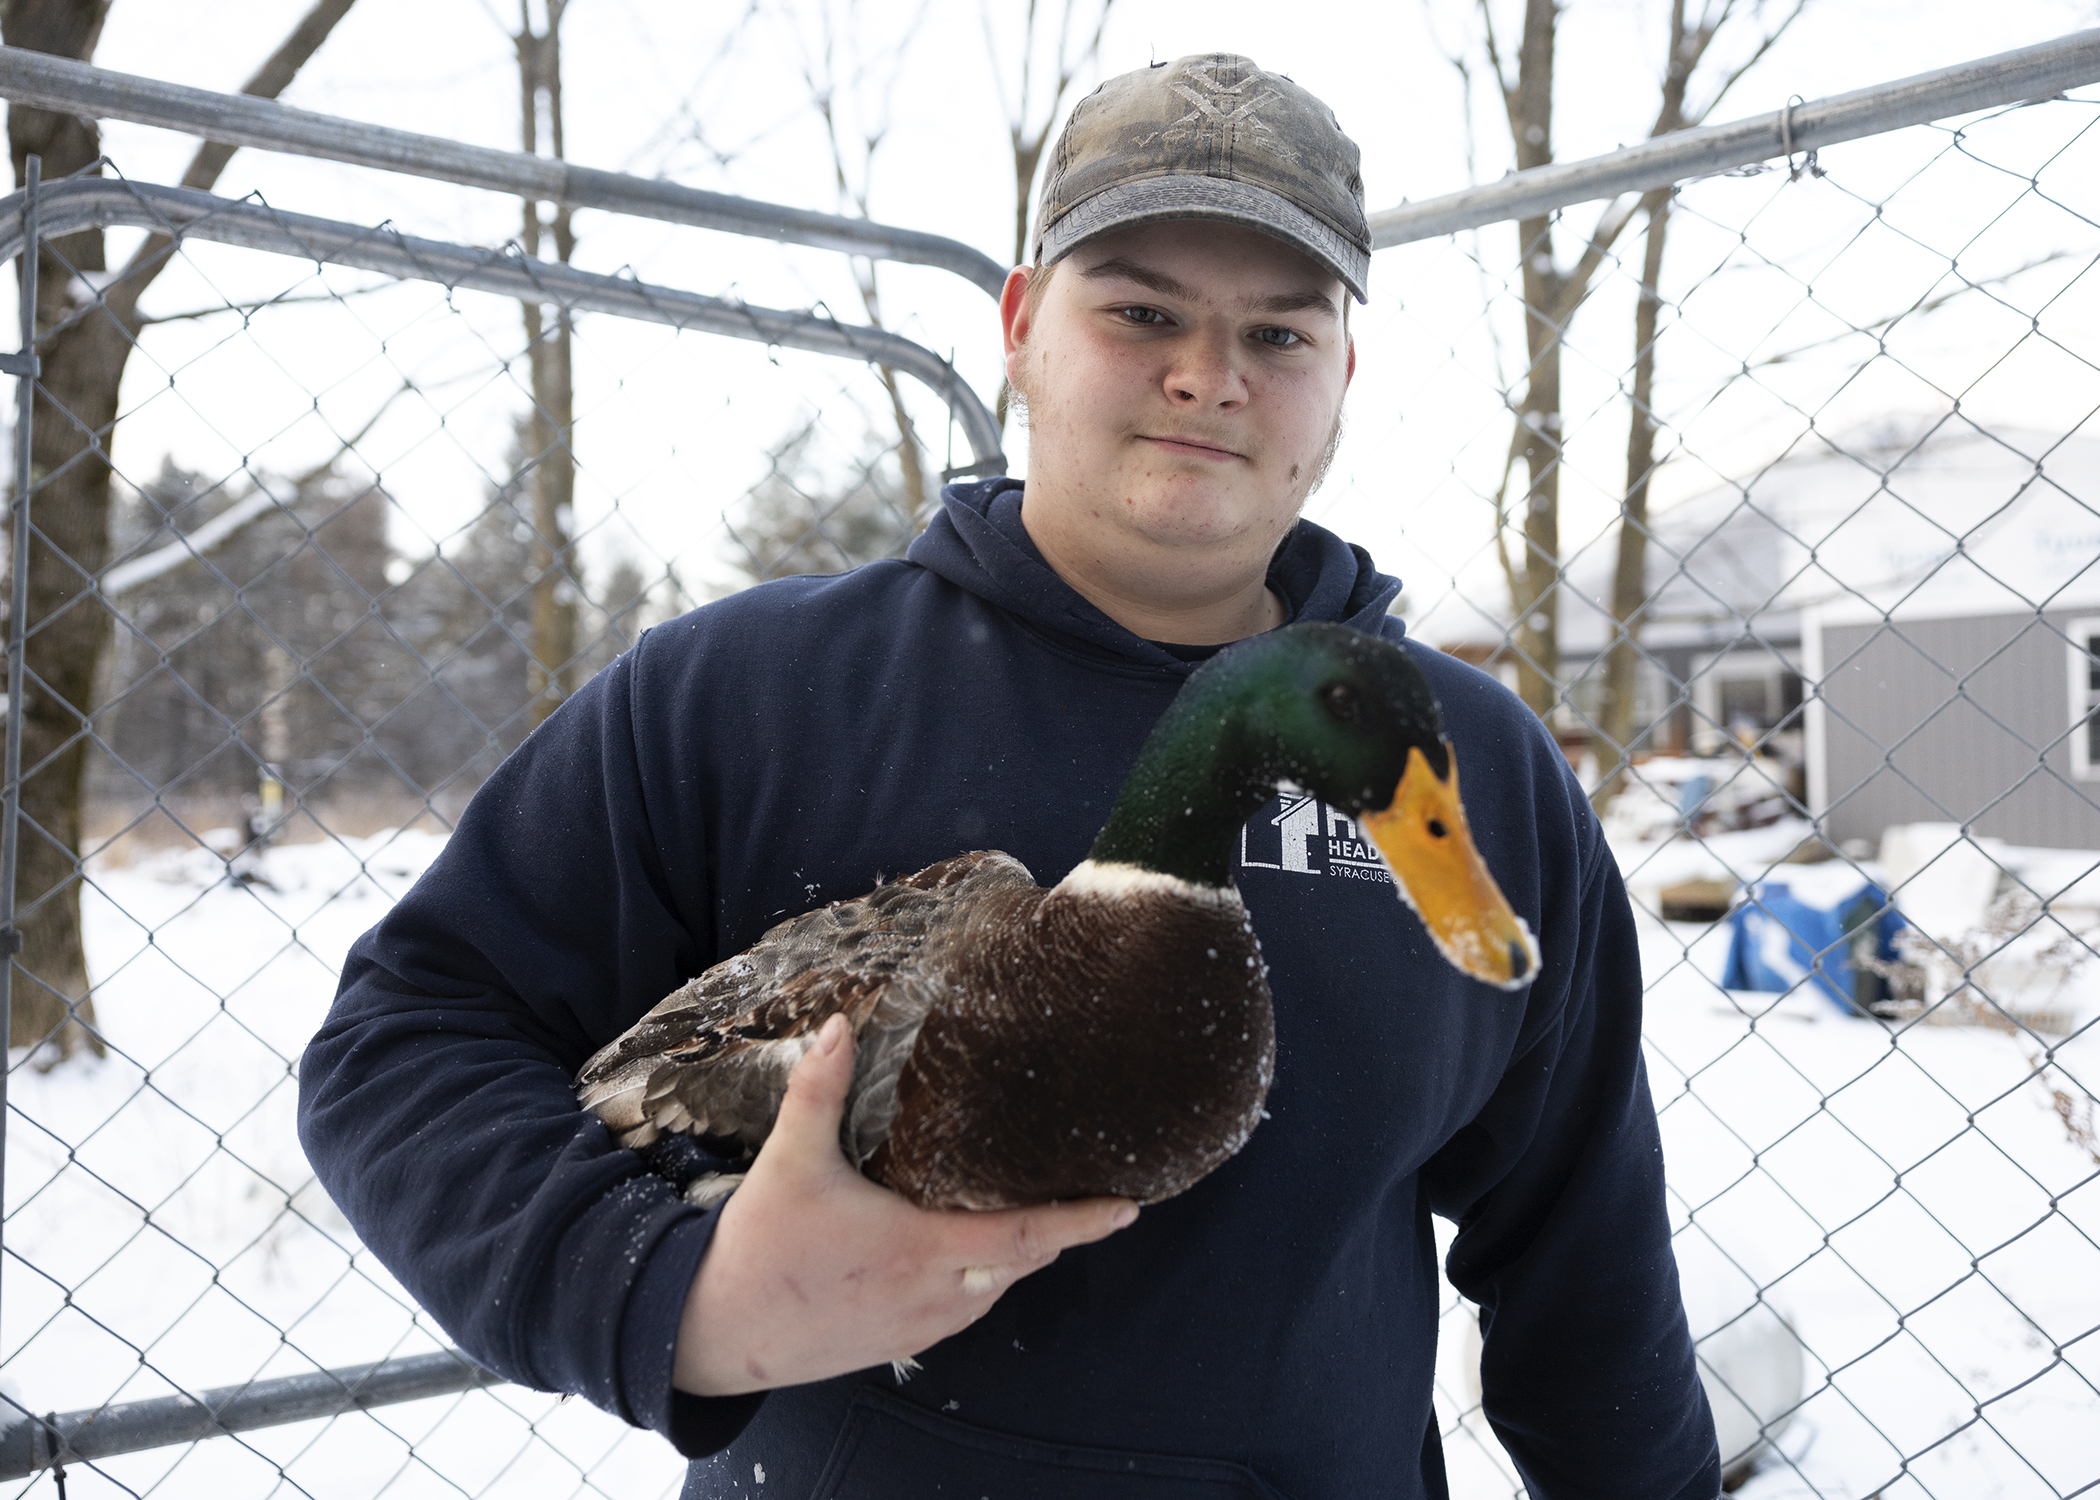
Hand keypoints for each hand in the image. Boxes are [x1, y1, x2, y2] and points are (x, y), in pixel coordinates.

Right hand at [672, 1012, 1138, 1395]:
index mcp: (921, 1248)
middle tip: (1089, 1196)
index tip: (1129, 1207)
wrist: (712, 1330)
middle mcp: (933, 1295)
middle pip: (1022, 1264)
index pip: (1025, 1237)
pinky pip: (964, 1312)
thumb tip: (838, 1025)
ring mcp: (918, 1326)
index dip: (1082, 1222)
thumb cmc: (757, 1248)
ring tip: (1033, 1215)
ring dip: (1018, 1257)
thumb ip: (818, 1090)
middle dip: (1057, 1232)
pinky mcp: (898, 1343)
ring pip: (996, 1292)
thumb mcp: (790, 1160)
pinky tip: (969, 1254)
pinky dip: (984, 1282)